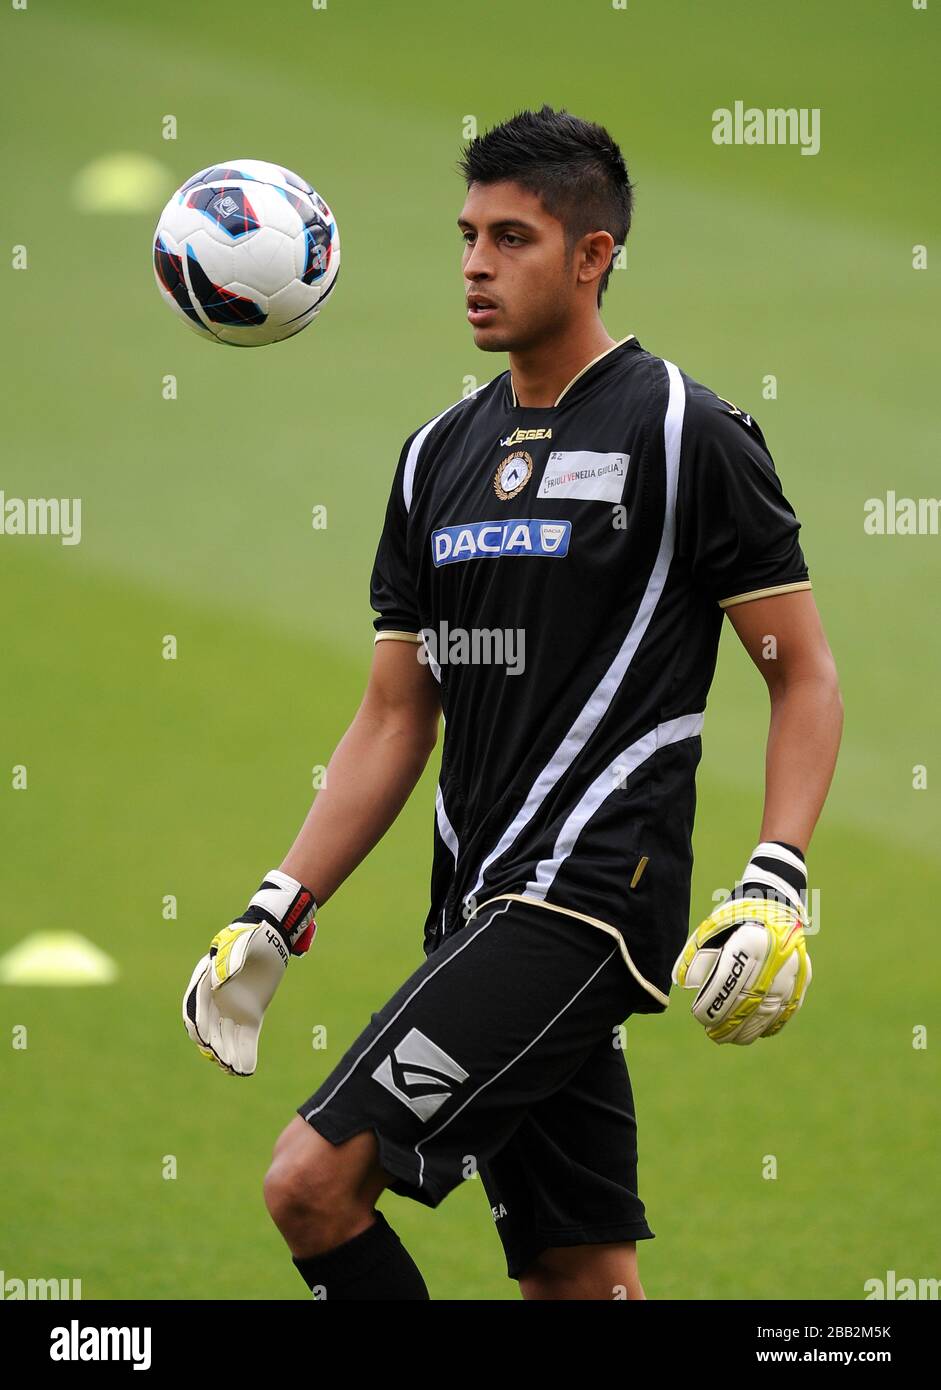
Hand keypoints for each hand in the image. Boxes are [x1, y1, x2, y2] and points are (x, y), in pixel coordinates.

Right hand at [182, 869, 316, 1075]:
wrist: (271, 937)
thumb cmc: (252, 936)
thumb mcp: (242, 942)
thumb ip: (229, 959)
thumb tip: (216, 981)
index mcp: (206, 982)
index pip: (196, 1008)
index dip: (199, 1025)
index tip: (205, 1041)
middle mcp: (215, 1001)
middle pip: (210, 1028)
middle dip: (215, 1046)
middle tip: (224, 1061)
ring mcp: (232, 1010)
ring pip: (227, 1038)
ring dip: (229, 1054)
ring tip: (234, 1069)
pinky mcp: (251, 1016)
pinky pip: (246, 1039)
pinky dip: (246, 1054)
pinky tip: (247, 1070)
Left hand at [671, 842, 811, 1044]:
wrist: (776, 900)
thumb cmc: (736, 915)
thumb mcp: (712, 927)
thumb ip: (697, 954)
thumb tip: (685, 984)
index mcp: (750, 940)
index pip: (728, 982)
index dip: (713, 1004)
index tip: (699, 1016)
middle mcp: (775, 956)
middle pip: (749, 1001)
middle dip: (729, 1023)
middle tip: (712, 1034)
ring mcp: (793, 968)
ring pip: (770, 1010)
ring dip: (749, 1030)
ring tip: (730, 1038)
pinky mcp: (803, 976)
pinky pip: (789, 1007)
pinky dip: (773, 1024)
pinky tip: (757, 1033)